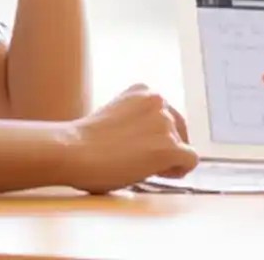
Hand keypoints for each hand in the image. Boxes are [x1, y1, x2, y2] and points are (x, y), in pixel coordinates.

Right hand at [62, 85, 198, 193]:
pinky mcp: (170, 147)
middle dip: (166, 146)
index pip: (166, 114)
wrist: (73, 151)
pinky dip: (179, 170)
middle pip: (179, 128)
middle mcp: (159, 100)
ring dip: (168, 159)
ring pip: (183, 146)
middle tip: (144, 161)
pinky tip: (160, 174)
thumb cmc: (83, 141)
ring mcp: (166, 122)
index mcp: (144, 90)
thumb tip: (149, 141)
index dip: (157, 134)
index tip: (141, 147)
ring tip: (143, 168)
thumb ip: (136, 119)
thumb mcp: (115, 115)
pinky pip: (190, 160)